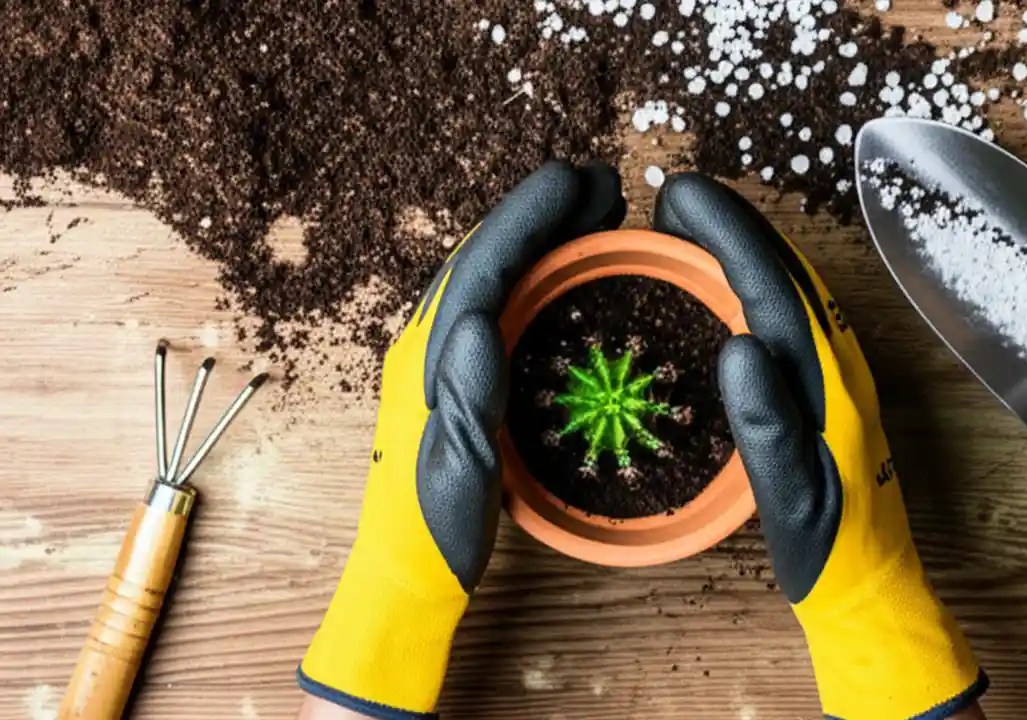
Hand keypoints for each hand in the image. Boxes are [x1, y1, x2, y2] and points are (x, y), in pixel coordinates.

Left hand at [298, 161, 624, 718]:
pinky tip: (568, 275)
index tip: (573, 180)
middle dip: (539, 214)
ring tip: (594, 212)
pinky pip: (502, 309)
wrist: (408, 571)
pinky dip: (537, 278)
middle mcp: (429, 347)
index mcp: (425, 360)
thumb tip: (479, 316)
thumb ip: (467, 397)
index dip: (525, 219)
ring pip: (494, 277)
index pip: (478, 269)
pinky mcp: (462, 378)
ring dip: (540, 239)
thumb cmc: (431, 528)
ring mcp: (444, 360)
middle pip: (486, 259)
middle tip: (600, 184)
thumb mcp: (457, 469)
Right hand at [653, 174, 986, 719]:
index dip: (727, 233)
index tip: (679, 194)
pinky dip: (757, 282)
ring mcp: (838, 374)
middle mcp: (838, 365)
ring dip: (746, 247)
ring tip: (693, 226)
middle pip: (786, 273)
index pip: (772, 288)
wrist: (873, 584)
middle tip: (673, 198)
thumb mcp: (791, 497)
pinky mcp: (829, 389)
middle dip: (734, 224)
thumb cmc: (829, 547)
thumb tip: (738, 346)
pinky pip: (792, 316)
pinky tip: (730, 286)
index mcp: (827, 382)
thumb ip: (767, 424)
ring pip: (793, 289)